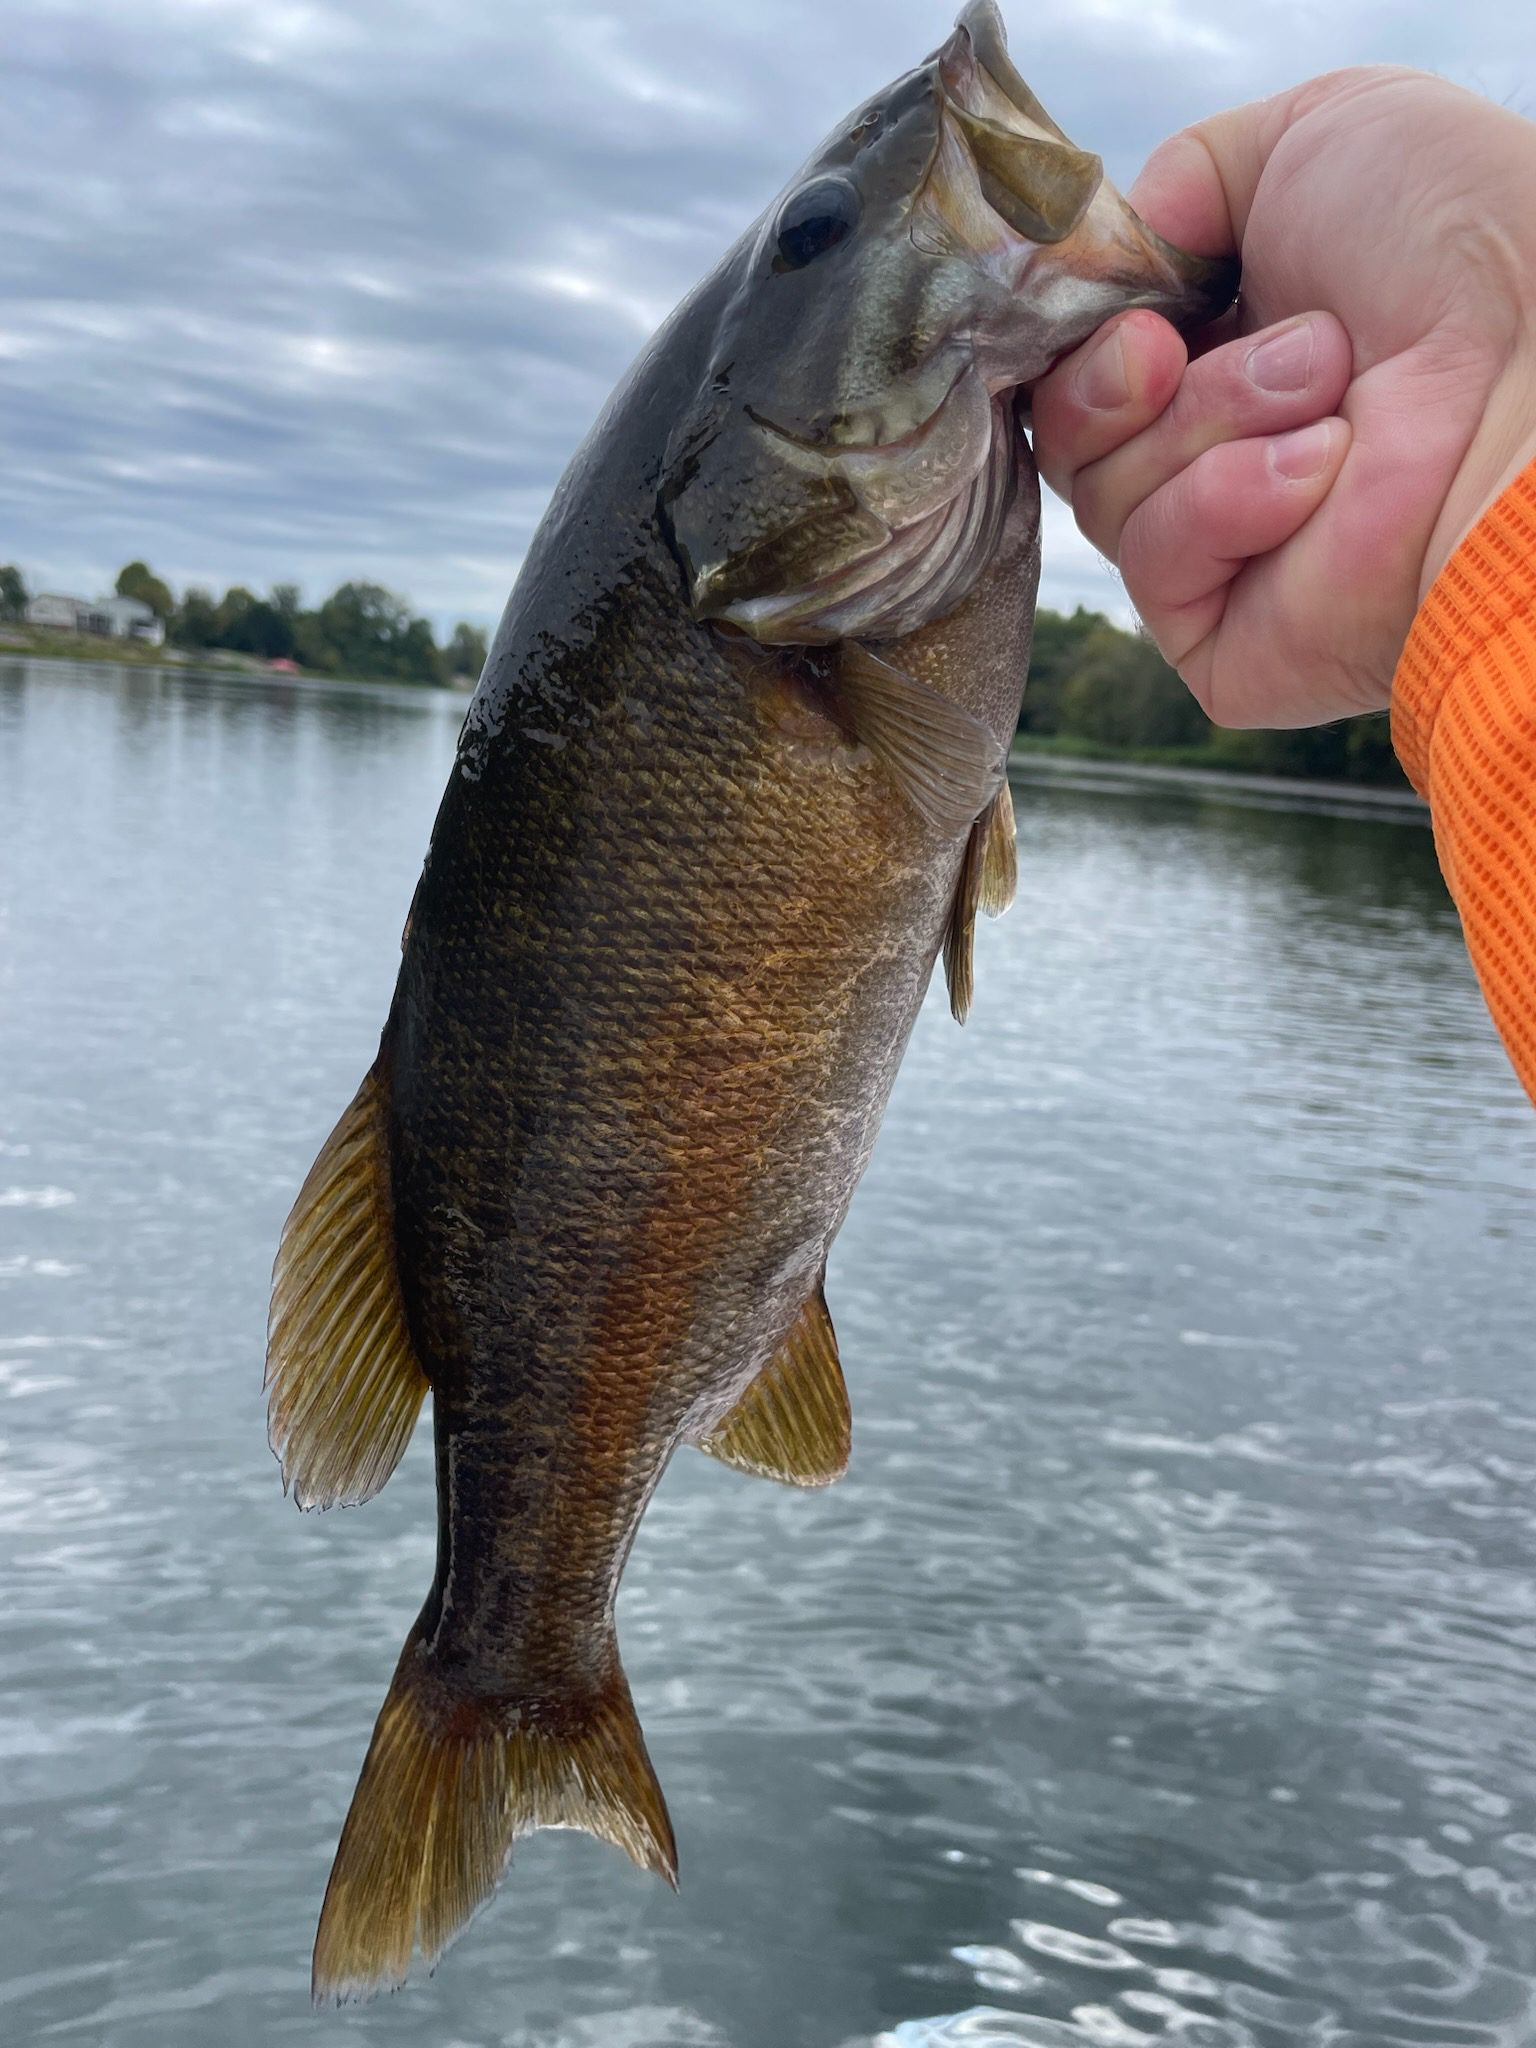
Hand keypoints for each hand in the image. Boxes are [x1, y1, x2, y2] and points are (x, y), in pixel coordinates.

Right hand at [1031, 68, 1535, 726]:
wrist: (1531, 359)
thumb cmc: (1457, 241)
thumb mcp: (1305, 137)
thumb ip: (1177, 184)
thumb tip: (1107, 267)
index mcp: (1227, 354)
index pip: (1082, 369)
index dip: (1082, 336)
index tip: (1130, 304)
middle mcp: (1218, 460)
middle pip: (1070, 440)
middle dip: (1117, 378)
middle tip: (1180, 349)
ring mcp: (1223, 559)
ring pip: (1104, 499)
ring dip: (1206, 422)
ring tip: (1325, 389)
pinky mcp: (1226, 646)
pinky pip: (1153, 571)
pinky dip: (1223, 504)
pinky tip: (1321, 472)